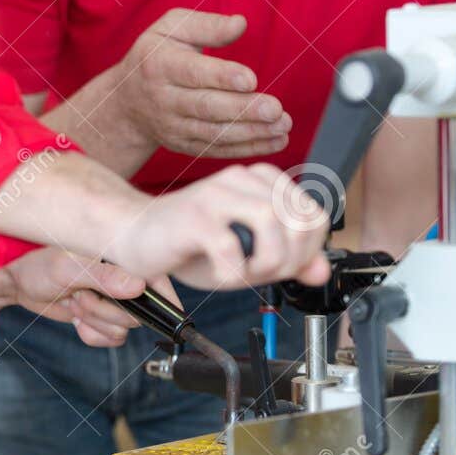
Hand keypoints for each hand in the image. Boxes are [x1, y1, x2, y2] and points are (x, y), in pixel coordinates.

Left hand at [0, 247, 169, 346]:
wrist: (17, 281)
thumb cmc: (38, 264)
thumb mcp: (68, 267)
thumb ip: (103, 276)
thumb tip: (138, 287)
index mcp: (123, 257)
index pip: (158, 278)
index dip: (164, 298)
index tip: (158, 312)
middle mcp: (124, 278)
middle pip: (139, 314)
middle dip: (105, 310)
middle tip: (80, 294)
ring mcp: (115, 299)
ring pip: (123, 329)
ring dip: (94, 320)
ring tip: (74, 300)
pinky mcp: (103, 316)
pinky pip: (111, 339)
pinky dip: (91, 333)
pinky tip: (75, 317)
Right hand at [47, 9, 290, 170]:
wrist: (126, 102)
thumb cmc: (157, 55)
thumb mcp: (171, 29)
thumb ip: (206, 25)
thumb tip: (240, 24)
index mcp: (160, 65)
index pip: (193, 73)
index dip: (222, 77)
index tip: (251, 79)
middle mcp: (164, 99)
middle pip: (206, 107)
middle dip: (243, 110)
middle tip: (276, 109)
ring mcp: (173, 127)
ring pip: (215, 133)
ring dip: (252, 132)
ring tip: (283, 125)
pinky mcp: (184, 146)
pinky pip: (218, 149)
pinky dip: (248, 148)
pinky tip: (276, 141)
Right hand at [102, 164, 330, 290]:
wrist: (133, 235)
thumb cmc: (188, 244)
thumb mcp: (248, 255)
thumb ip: (287, 259)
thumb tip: (322, 270)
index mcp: (257, 182)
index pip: (312, 215)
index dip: (307, 251)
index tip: (283, 267)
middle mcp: (239, 180)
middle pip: (296, 219)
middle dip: (289, 259)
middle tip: (263, 274)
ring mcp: (215, 194)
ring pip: (271, 223)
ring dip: (265, 262)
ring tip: (244, 274)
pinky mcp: (193, 216)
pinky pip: (230, 246)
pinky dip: (232, 272)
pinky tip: (220, 274)